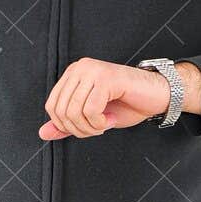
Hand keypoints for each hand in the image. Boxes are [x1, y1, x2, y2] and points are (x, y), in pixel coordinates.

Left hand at [39, 58, 200, 138]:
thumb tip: (43, 133)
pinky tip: (111, 119)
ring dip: (90, 127)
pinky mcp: (106, 78)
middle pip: (61, 110)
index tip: (87, 127)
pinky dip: (99, 123)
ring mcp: (93, 70)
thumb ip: (67, 124)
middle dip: (78, 129)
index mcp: (73, 74)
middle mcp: (80, 68)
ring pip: (74, 111)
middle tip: (97, 129)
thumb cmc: (127, 104)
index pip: (52, 106)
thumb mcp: (91, 118)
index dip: (66, 126)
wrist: (158, 95)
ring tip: (105, 124)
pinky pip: (90, 110)